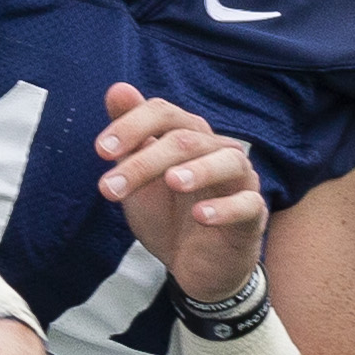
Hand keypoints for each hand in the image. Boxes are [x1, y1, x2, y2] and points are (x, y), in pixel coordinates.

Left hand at [96, 84, 263, 302]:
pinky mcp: (253, 214)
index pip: (163, 113)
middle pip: (185, 139)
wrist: (195, 267)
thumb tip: (118, 88)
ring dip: (197, 170)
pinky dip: (225, 208)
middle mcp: (217, 150)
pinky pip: (248, 203)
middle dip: (144, 161)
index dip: (131, 125)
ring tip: (171, 182)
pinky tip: (200, 217)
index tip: (100, 151)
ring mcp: (240, 181)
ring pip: (226, 161)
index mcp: (188, 136)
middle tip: (109, 187)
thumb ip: (130, 136)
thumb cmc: (168, 214)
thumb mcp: (139, 177)